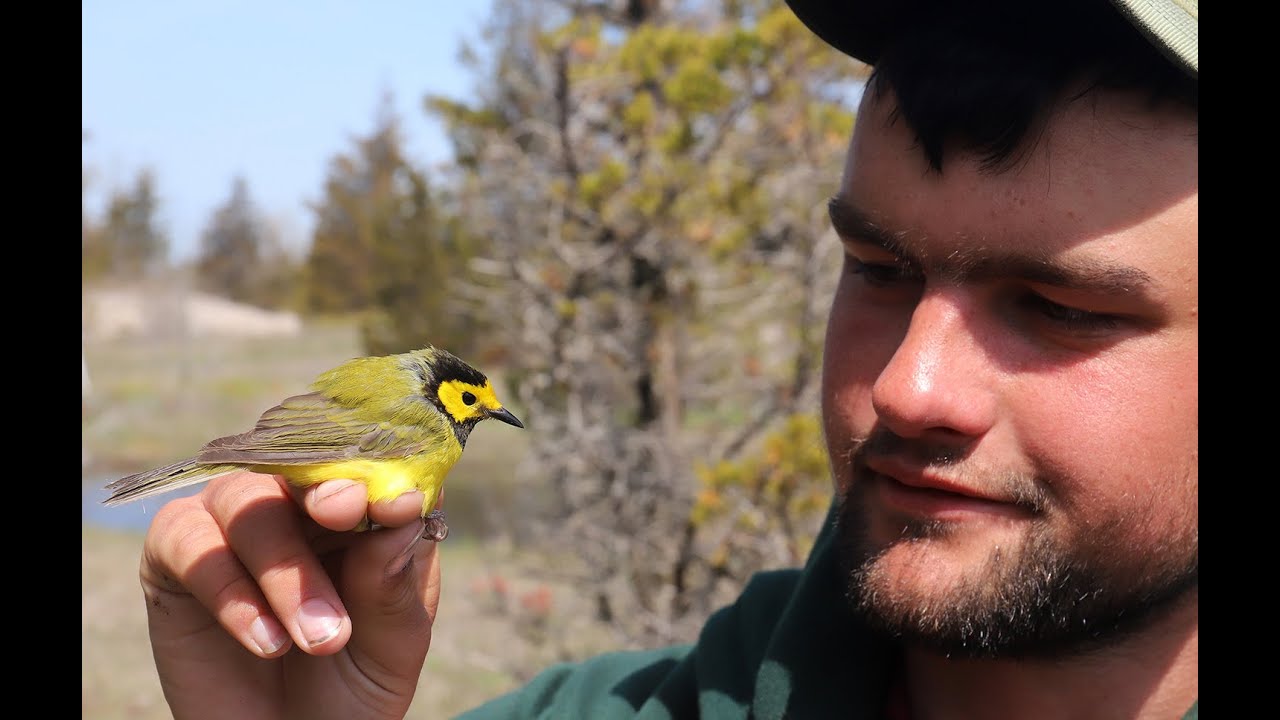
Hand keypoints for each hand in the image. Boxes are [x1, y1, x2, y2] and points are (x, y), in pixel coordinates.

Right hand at [139, 471, 439, 719]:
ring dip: (286, 567)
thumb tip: (403, 513)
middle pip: (304, 465)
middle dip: (328, 491)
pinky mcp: (175, 554)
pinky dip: (231, 591)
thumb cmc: (350, 684)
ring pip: (248, 502)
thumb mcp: (394, 642)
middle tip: (346, 515)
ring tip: (323, 638)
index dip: (383, 469)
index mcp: (360, 506)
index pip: (370, 461)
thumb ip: (396, 580)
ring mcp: (232, 520)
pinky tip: (267, 642)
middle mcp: (293, 499)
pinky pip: (190, 543)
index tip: (399, 502)